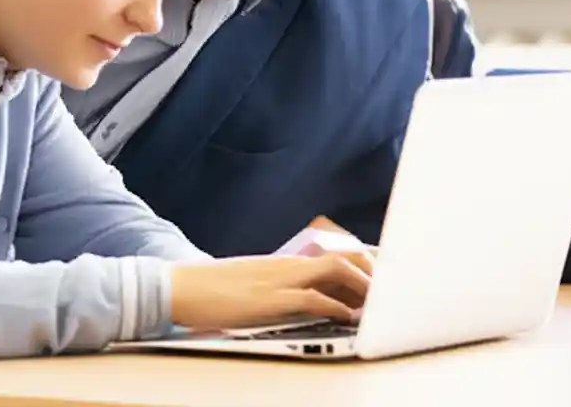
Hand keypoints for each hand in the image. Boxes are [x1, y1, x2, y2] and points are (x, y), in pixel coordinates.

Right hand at [170, 252, 373, 329]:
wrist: (180, 287)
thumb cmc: (213, 290)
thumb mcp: (252, 284)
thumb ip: (278, 288)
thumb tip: (301, 301)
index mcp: (284, 262)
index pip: (334, 254)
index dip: (363, 263)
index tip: (382, 276)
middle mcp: (287, 265)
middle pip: (343, 256)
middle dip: (371, 271)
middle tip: (390, 291)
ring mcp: (279, 280)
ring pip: (335, 270)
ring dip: (361, 286)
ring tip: (378, 303)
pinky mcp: (270, 299)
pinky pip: (313, 297)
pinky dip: (336, 306)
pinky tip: (348, 317)